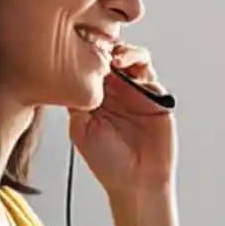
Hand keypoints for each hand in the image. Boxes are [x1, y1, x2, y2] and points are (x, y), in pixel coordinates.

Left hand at [69, 43, 174, 195]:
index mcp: (97, 96)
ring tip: (115, 59)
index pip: (91, 65)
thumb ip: (75, 101)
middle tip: (98, 47)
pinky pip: (150, 74)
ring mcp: (138, 92)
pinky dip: (140, 65)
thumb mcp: (80, 129)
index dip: (86, 51)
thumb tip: (67, 73)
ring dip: (125, 53)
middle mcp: (118, 91)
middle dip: (106, 46)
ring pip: (133, 58)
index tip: (76, 44)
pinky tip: (128, 70)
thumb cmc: (108, 163)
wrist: (137, 182)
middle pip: (113, 55)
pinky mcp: (157, 98)